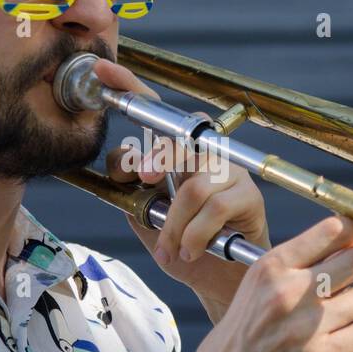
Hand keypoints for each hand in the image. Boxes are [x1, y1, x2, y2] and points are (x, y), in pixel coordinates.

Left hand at [92, 58, 269, 308]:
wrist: (217, 280)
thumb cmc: (182, 243)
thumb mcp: (145, 213)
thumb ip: (131, 186)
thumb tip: (125, 163)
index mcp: (177, 151)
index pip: (154, 112)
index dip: (129, 87)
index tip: (102, 70)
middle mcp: (206, 152)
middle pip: (179, 139)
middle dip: (156, 159)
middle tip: (145, 182)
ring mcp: (231, 171)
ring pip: (193, 186)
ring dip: (174, 225)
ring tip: (169, 248)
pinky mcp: (250, 196)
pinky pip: (214, 209)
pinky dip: (193, 236)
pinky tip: (189, 251)